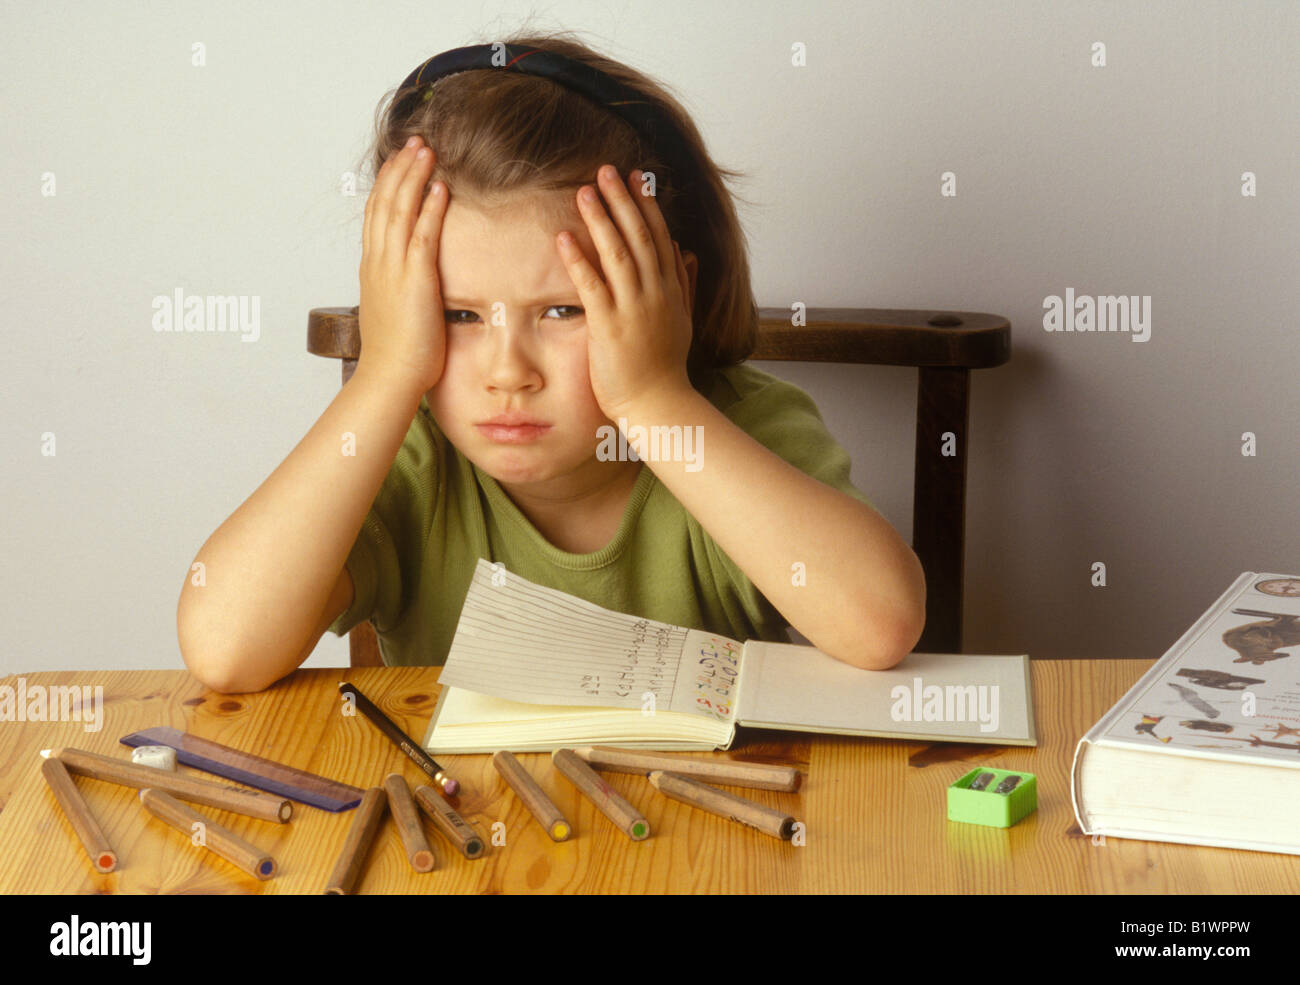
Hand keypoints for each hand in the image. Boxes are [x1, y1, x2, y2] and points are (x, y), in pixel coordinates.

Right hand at [357, 135, 450, 394]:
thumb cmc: (397, 355)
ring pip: (399, 210)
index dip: (389, 184)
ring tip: (426, 151)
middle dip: (400, 169)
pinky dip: (429, 207)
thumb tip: (411, 287)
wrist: (389, 377)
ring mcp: (392, 269)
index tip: (401, 162)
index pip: (378, 215)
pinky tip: (440, 187)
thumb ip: (401, 291)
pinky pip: (421, 234)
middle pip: (385, 202)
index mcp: (373, 269)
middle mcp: (378, 262)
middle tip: (415, 143)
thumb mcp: (394, 313)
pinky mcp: (413, 280)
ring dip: (414, 177)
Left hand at [556, 165, 693, 419]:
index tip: (634, 177)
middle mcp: (655, 292)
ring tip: (583, 191)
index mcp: (670, 288)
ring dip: (600, 220)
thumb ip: (685, 283)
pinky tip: (563, 237)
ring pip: (617, 253)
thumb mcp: (681, 319)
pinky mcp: (610, 327)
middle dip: (621, 200)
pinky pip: (592, 286)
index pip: (658, 236)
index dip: (646, 205)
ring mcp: (634, 308)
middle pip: (638, 236)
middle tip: (606, 169)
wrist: (659, 403)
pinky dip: (578, 260)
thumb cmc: (665, 366)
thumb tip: (687, 251)